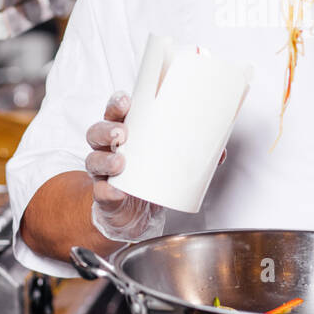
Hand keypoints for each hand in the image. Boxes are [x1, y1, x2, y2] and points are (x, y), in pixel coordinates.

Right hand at [84, 91, 227, 242]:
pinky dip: (108, 191)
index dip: (116, 103)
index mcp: (124, 131)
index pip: (114, 111)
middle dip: (108, 129)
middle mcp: (108, 148)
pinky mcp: (105, 195)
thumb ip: (194, 153)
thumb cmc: (150, 173)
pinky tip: (116, 191)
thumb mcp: (169, 158)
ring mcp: (103, 172)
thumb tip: (220, 152)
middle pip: (97, 131)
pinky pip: (101, 192)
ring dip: (105, 160)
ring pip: (93, 160)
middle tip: (122, 133)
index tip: (126, 101)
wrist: (134, 212)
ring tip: (120, 163)